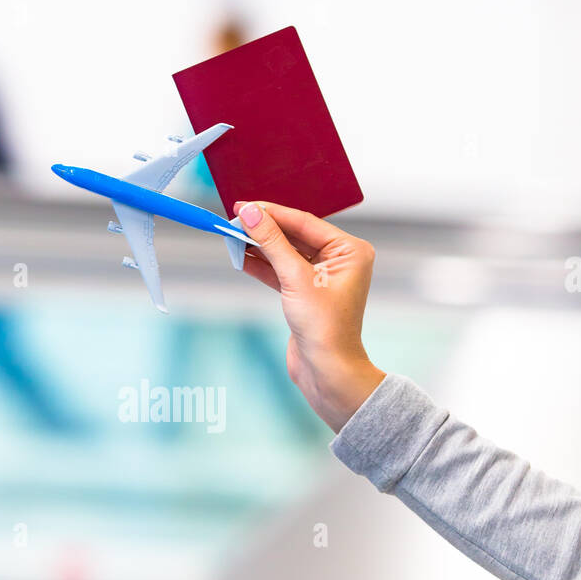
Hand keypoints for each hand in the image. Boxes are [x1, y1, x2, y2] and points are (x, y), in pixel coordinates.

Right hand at [236, 200, 384, 432]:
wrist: (327, 372)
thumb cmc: (324, 329)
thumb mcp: (295, 279)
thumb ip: (272, 243)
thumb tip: (251, 214)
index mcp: (349, 250)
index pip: (304, 222)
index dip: (272, 213)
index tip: (244, 206)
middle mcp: (339, 260)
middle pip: (294, 235)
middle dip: (263, 230)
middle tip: (233, 221)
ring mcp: (321, 277)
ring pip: (284, 253)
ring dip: (258, 247)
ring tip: (231, 237)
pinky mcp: (305, 294)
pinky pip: (280, 271)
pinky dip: (261, 265)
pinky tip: (240, 257)